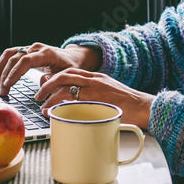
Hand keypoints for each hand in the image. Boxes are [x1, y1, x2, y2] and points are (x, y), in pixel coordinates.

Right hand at [0, 43, 100, 95]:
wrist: (73, 57)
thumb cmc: (71, 67)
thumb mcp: (67, 76)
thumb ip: (56, 81)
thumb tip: (41, 87)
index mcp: (47, 54)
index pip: (26, 60)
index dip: (15, 72)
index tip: (8, 84)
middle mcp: (37, 48)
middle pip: (15, 58)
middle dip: (6, 75)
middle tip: (2, 91)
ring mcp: (31, 48)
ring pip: (10, 54)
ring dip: (1, 68)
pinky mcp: (26, 51)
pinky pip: (10, 54)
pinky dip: (2, 64)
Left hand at [37, 68, 153, 128]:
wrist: (145, 108)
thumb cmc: (130, 107)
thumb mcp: (111, 97)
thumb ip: (96, 98)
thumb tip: (80, 108)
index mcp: (98, 78)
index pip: (72, 71)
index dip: (56, 78)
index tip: (46, 85)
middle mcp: (95, 79)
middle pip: (65, 74)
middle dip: (47, 84)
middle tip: (38, 95)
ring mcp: (95, 88)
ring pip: (65, 84)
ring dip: (49, 93)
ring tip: (42, 105)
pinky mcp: (96, 98)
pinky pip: (72, 98)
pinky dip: (58, 104)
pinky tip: (52, 112)